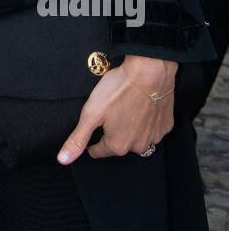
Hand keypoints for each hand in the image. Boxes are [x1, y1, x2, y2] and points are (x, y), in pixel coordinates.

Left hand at [57, 55, 177, 163]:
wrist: (149, 71)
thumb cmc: (118, 90)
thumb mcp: (91, 113)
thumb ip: (78, 139)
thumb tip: (63, 160)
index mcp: (118, 145)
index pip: (98, 151)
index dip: (92, 140)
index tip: (92, 128)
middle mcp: (138, 147)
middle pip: (118, 145)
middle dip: (112, 132)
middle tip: (110, 112)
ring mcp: (155, 137)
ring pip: (137, 138)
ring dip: (131, 128)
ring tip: (125, 108)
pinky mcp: (166, 125)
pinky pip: (152, 129)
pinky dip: (147, 121)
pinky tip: (142, 107)